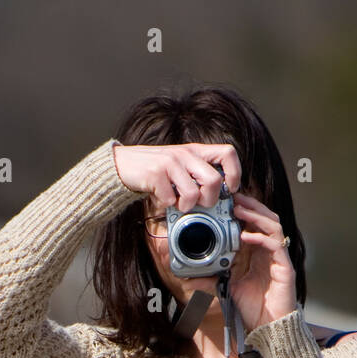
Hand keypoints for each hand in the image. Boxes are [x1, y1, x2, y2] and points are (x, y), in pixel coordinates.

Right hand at [112, 142, 241, 212]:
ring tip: (176, 203)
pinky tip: (160, 199)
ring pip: (193, 194)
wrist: (122, 165)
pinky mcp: (155, 174)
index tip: (229, 189)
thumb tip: (217, 197)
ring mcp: (170, 163)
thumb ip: (197, 175)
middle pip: (214, 181)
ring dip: (185, 206)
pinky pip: (170, 199)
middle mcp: (185, 154)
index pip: (228, 153)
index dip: (234, 174)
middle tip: (199, 204)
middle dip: (209, 200)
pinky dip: (166, 205)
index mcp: (195, 151)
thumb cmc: (154, 170)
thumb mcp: (179, 166)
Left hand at [228, 193, 297, 331]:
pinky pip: (275, 245)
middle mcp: (270, 253)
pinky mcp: (285, 267)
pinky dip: (260, 237)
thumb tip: (191, 275)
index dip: (244, 212)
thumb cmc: (254, 309)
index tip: (227, 203)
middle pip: (266, 219)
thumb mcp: (229, 288)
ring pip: (274, 226)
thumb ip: (215, 277)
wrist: (268, 327)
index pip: (255, 225)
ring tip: (240, 209)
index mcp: (259, 254)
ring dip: (256, 215)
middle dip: (251, 206)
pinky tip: (246, 236)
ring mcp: (279, 258)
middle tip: (234, 197)